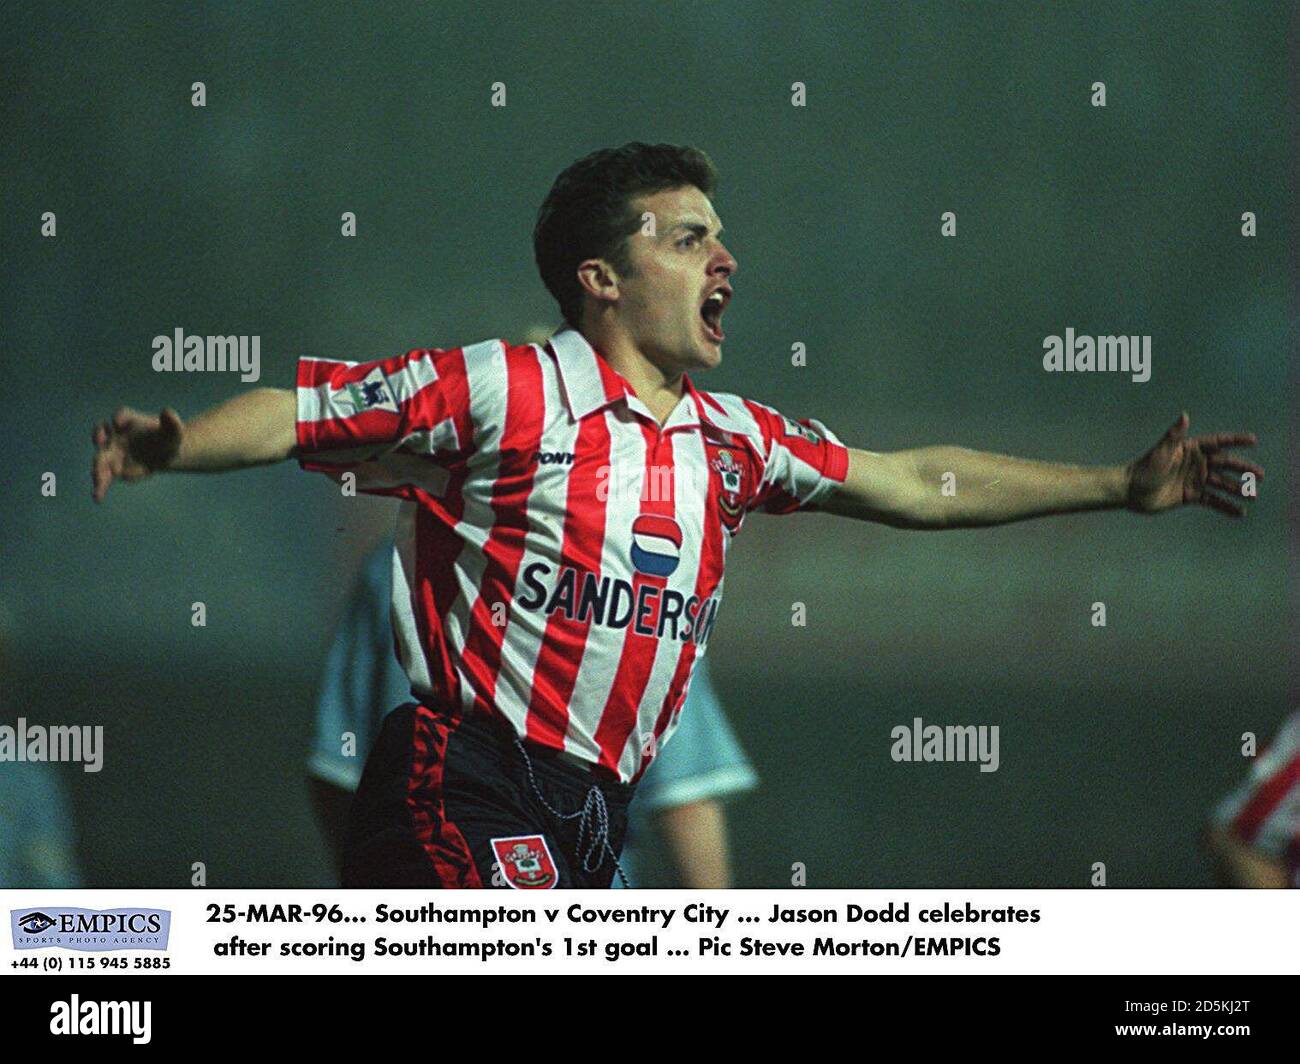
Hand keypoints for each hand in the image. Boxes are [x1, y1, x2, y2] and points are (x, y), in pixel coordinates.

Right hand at [91, 407, 183, 501]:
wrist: (165, 453)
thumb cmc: (168, 437)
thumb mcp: (174, 431)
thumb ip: (172, 422)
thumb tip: (168, 412)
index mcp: (130, 421)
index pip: (122, 415)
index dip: (119, 418)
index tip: (118, 423)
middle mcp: (116, 434)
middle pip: (102, 434)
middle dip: (99, 437)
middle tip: (100, 442)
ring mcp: (112, 452)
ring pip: (100, 458)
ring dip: (98, 467)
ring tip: (98, 479)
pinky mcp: (114, 469)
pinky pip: (105, 478)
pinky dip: (100, 487)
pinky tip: (98, 497)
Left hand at [1125, 412, 1262, 517]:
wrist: (1131, 491)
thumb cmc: (1144, 468)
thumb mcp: (1161, 452)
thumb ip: (1174, 435)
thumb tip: (1184, 415)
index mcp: (1191, 449)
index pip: (1218, 442)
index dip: (1235, 440)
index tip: (1253, 440)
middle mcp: (1196, 463)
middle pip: (1225, 465)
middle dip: (1243, 469)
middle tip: (1260, 476)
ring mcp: (1195, 480)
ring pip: (1222, 484)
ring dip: (1238, 489)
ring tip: (1253, 495)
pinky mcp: (1191, 496)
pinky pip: (1213, 500)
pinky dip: (1226, 506)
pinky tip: (1240, 512)